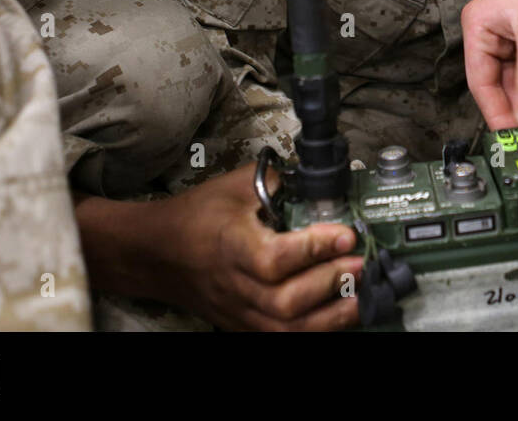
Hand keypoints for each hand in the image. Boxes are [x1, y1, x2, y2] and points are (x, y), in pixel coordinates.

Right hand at [152, 164, 362, 330]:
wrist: (156, 253)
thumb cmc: (196, 215)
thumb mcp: (233, 185)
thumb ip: (276, 181)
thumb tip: (316, 181)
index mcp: (233, 247)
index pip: (276, 259)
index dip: (315, 248)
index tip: (347, 233)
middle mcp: (236, 286)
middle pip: (286, 303)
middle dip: (331, 285)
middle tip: (360, 264)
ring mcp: (238, 312)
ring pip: (286, 329)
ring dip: (330, 317)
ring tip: (361, 297)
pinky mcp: (242, 325)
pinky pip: (280, 337)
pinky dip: (314, 331)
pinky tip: (338, 316)